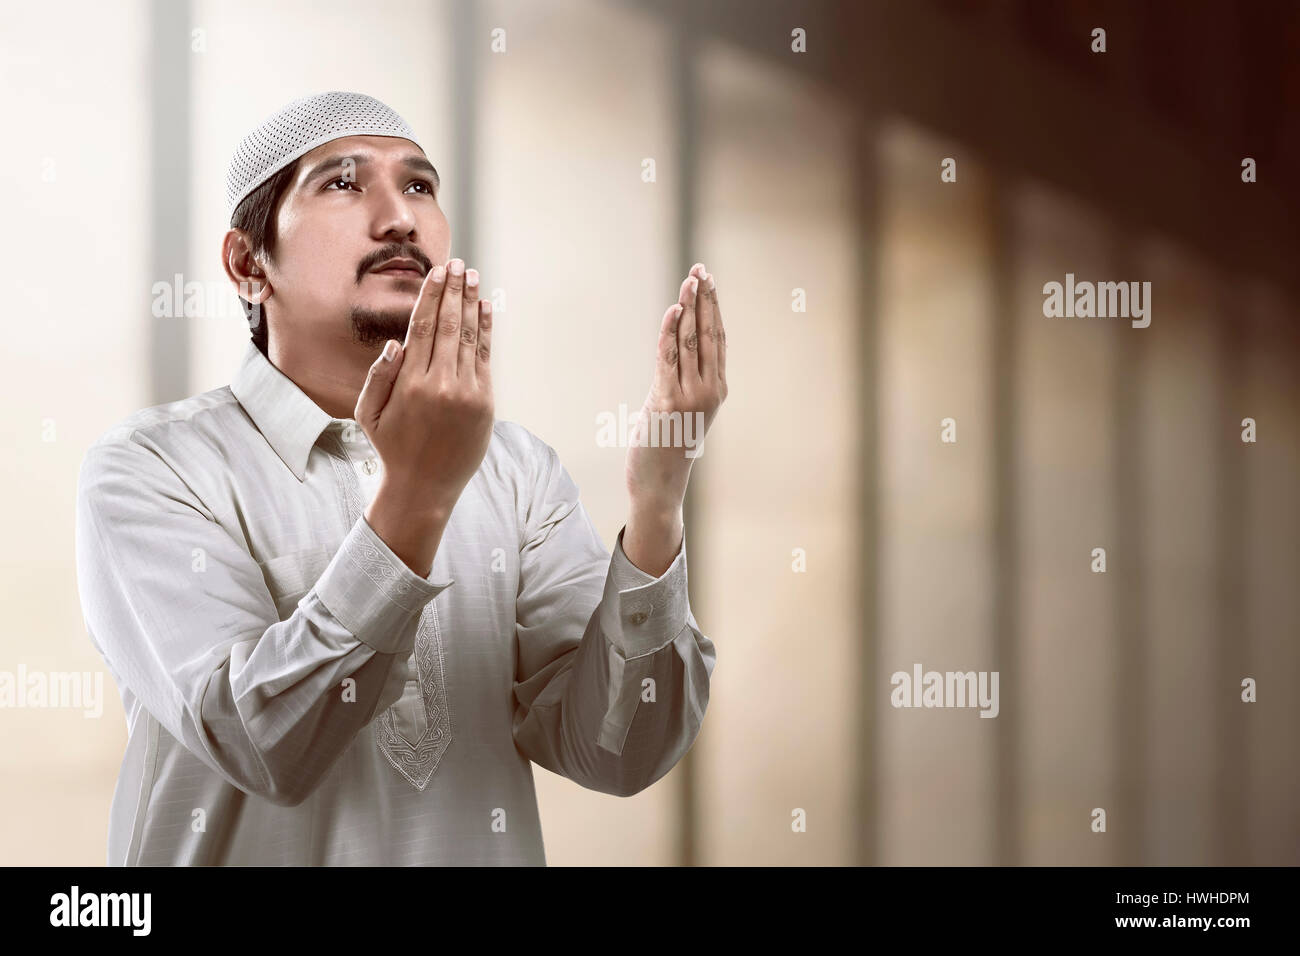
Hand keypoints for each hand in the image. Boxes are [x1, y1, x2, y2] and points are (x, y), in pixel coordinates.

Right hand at [354, 258, 493, 519]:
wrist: (425, 487)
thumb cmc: (392, 447)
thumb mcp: (367, 414)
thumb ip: (378, 376)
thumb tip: (395, 342)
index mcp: (409, 383)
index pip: (422, 327)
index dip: (431, 296)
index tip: (437, 273)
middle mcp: (440, 385)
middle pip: (448, 325)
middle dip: (455, 291)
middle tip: (460, 265)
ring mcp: (466, 394)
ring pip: (469, 337)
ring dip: (473, 304)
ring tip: (474, 278)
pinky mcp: (485, 404)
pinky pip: (485, 358)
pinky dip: (486, 331)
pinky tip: (486, 309)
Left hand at [625, 262, 727, 518]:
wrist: (660, 484)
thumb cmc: (668, 446)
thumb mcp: (683, 409)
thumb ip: (684, 379)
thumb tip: (676, 348)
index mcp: (716, 388)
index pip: (717, 338)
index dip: (713, 306)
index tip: (708, 278)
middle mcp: (708, 389)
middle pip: (708, 333)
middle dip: (705, 298)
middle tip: (701, 268)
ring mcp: (689, 396)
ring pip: (690, 341)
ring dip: (689, 306)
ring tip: (689, 280)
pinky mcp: (666, 401)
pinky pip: (669, 358)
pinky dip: (670, 331)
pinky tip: (673, 309)